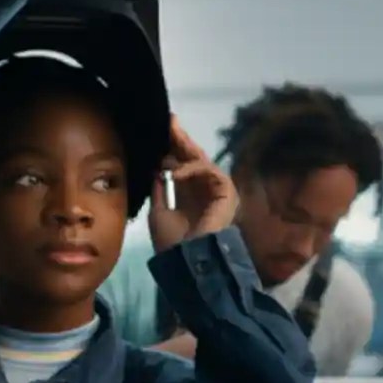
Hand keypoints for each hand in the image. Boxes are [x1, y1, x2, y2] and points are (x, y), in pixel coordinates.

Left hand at [148, 116, 238, 252]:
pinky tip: (175, 172)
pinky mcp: (226, 192)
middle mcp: (203, 190)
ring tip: (170, 138)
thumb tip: (156, 168)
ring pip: (202, 160)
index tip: (159, 131)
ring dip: (185, 148)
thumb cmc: (173, 243)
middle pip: (193, 158)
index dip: (172, 149)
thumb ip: (159, 190)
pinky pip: (210, 171)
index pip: (181, 166)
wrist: (188, 261)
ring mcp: (216, 191)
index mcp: (188, 195)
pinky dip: (192, 169)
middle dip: (180, 140)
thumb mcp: (158, 212)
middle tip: (169, 121)